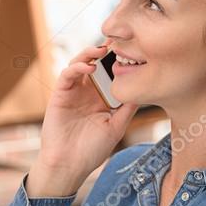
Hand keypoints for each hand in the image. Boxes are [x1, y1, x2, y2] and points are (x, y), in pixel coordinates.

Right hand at [28, 42, 140, 196]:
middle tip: (118, 40)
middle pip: (96, 63)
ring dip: (90, 53)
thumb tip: (145, 89)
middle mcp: (87, 92)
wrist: (69, 165)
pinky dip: (77, 67)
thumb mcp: (117, 127)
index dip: (119, 60)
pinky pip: (67, 75)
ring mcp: (73, 92)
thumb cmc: (91, 150)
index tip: (132, 49)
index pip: (110, 73)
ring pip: (80, 63)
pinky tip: (89, 66)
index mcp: (102, 98)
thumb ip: (128, 108)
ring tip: (103, 50)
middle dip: (106, 50)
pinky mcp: (60, 95)